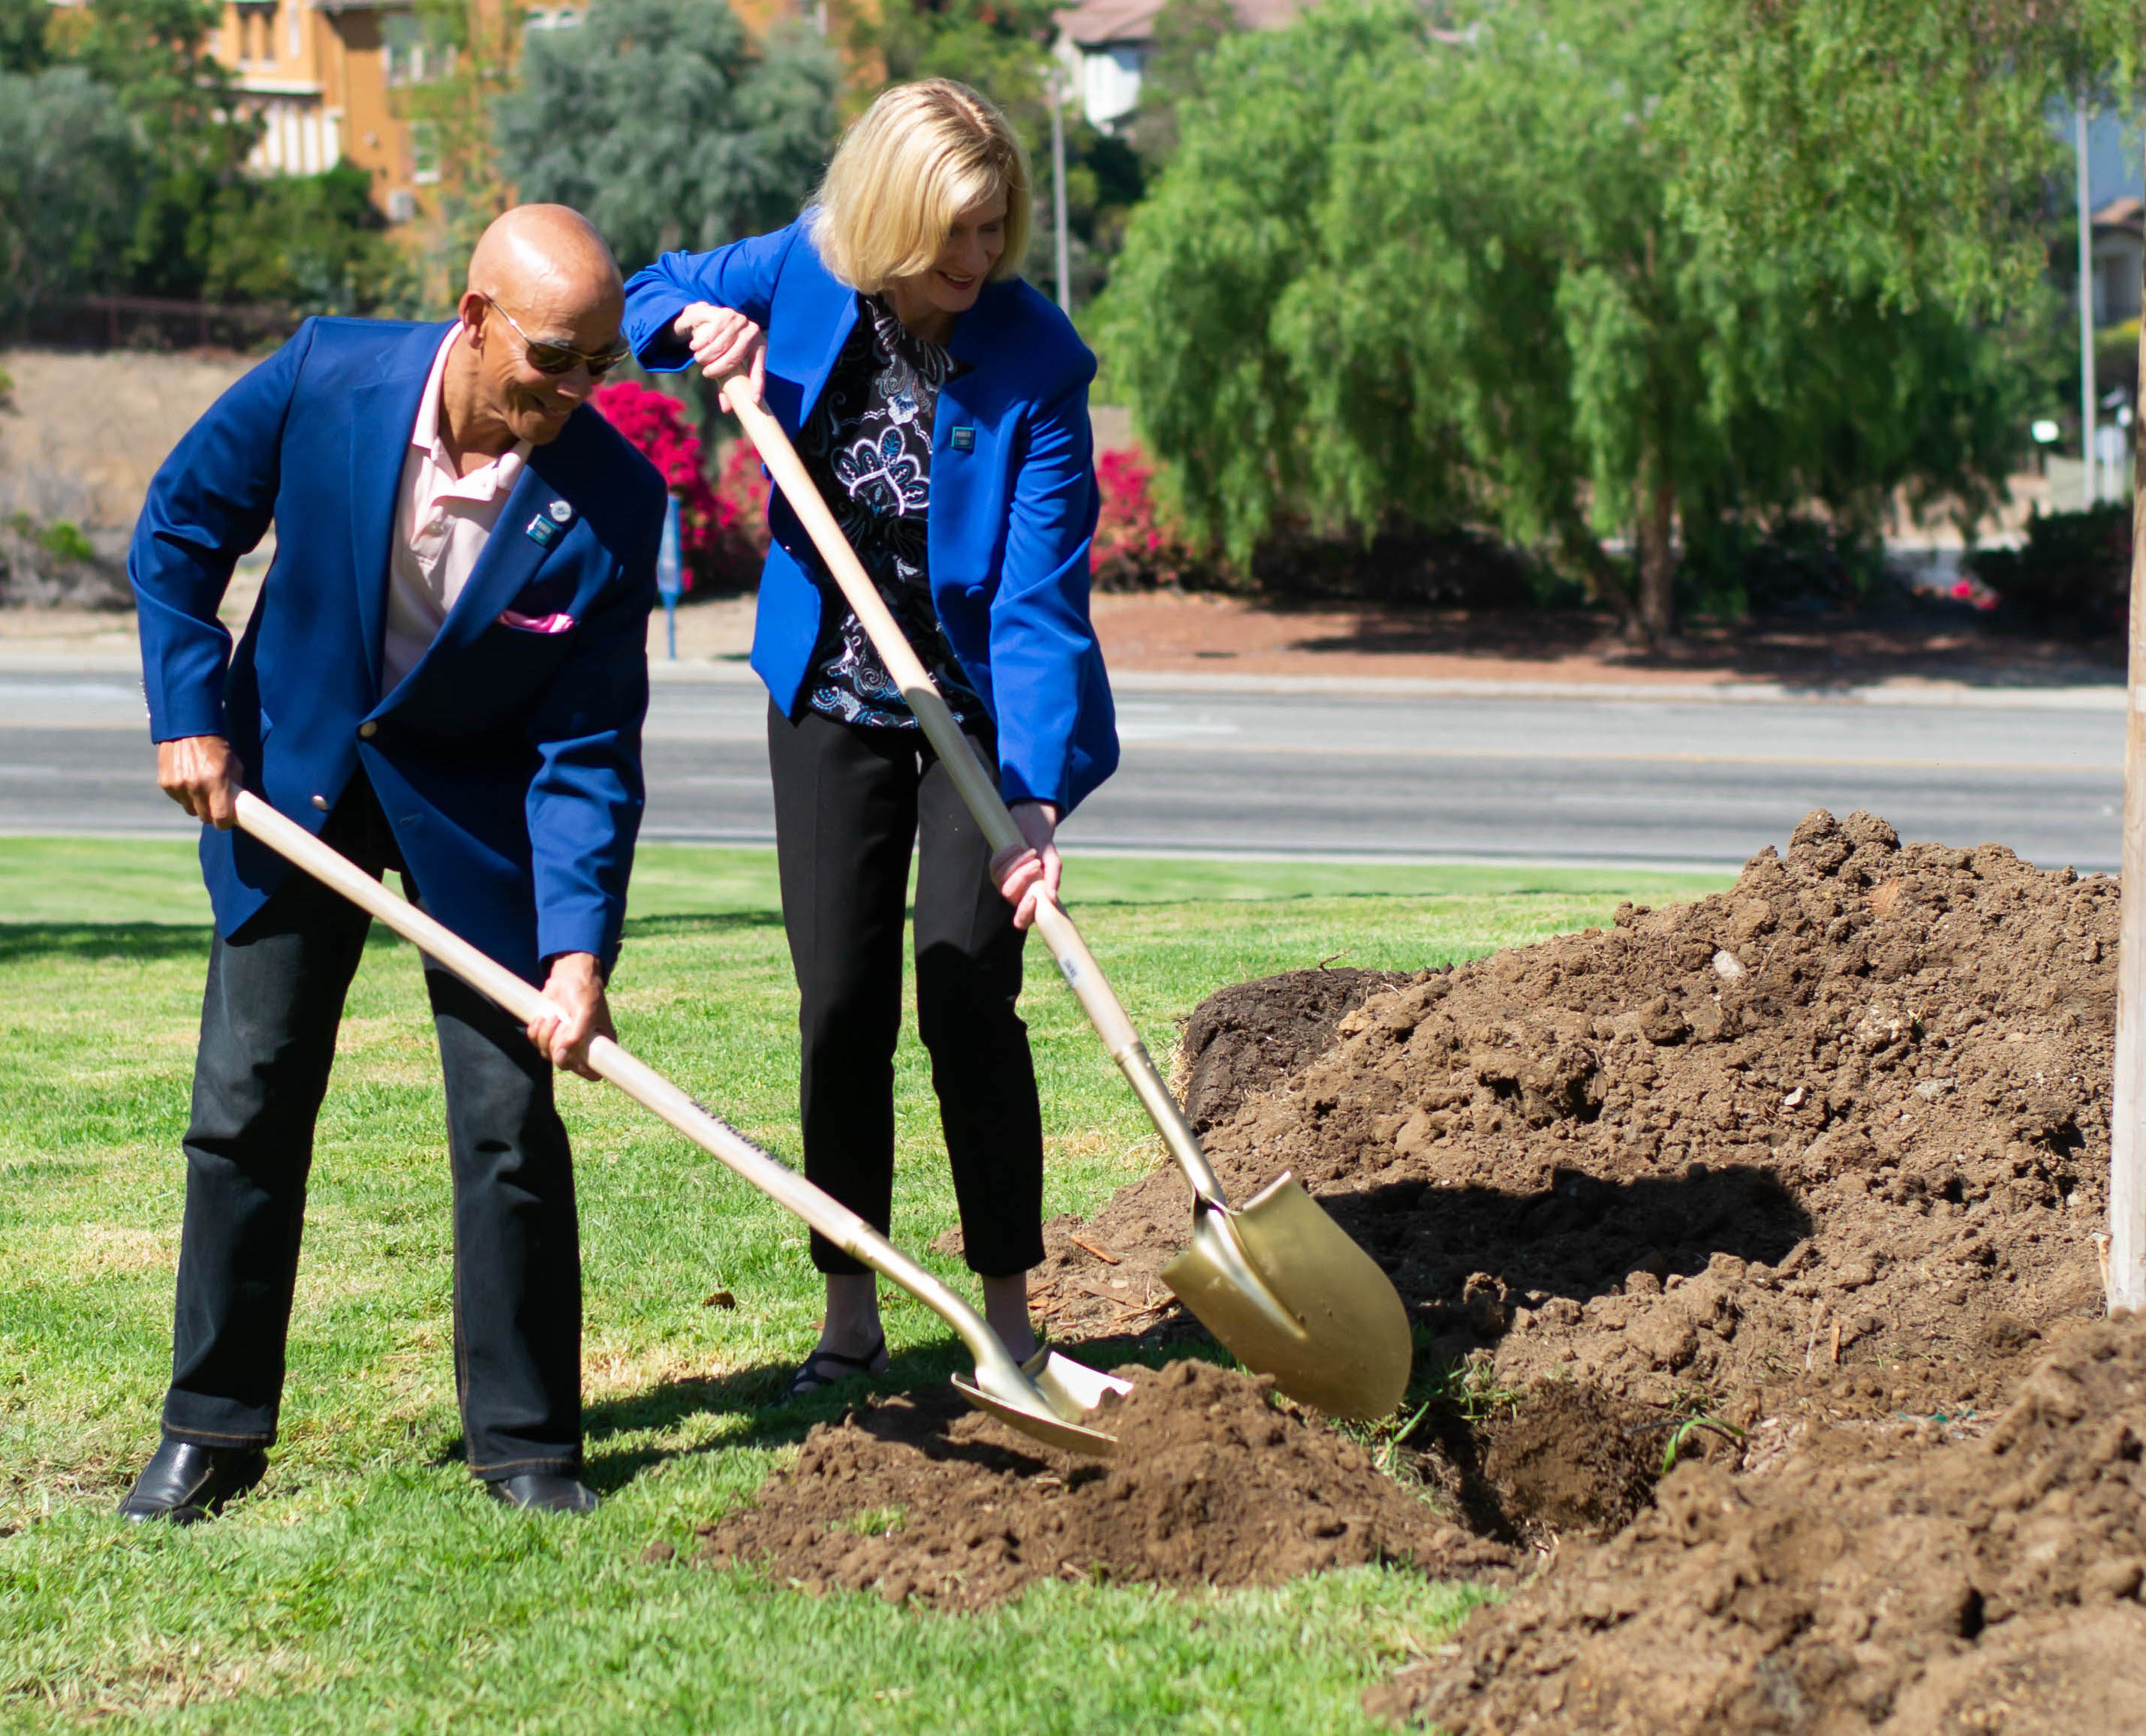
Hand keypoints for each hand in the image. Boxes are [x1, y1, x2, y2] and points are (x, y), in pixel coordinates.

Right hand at [156, 735, 243, 828]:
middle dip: (211, 814)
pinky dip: (184, 795)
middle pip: (204, 817)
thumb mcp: (234, 764)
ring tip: (201, 788)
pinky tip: (188, 780)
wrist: (188, 728)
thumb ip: (235, 787)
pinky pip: (178, 799)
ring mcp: (179, 784)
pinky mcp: (165, 783)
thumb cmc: (217, 747)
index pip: (220, 817)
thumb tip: (237, 807)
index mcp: (216, 780)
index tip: (226, 821)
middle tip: (215, 805)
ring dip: (197, 804)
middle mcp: (196, 785)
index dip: (224, 822)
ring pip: (190, 809)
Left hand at [527, 952, 612, 1078]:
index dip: (581, 1069)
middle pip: (565, 1063)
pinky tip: (542, 1017)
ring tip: (554, 1015)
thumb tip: (561, 1058)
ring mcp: (564, 1041)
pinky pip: (536, 1043)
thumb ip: (577, 1037)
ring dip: (546, 1034)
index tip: (571, 1052)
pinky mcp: (548, 1034)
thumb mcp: (586, 1012)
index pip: (592, 1072)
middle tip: (561, 1022)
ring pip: (547, 1054)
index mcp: (599, 1045)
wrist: (569, 975)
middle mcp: (582, 1047)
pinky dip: (536, 1031)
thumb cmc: (584, 992)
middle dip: (557, 1043)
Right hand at [673, 301, 765, 399]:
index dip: (757, 385)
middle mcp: (754, 333)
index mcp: (760, 347)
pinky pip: (710, 334)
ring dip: (705, 356)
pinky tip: (695, 347)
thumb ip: (729, 385)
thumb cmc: (723, 348)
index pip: (759, 369)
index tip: (754, 400)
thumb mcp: (728, 366)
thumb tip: (727, 409)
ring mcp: (741, 321)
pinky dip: (700, 343)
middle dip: (717, 369)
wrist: (713, 318)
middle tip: (706, 373)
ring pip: (720, 346)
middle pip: (734, 358)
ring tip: (699, 359)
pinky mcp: (726, 314)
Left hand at [988, 802, 1061, 931]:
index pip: (1022, 920)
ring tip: (1031, 851)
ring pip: (1001, 879)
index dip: (1024, 914)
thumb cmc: (1044, 849)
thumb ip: (1053, 878)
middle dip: (1021, 877)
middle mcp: (1015, 894)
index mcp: (1031, 899)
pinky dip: (1008, 854)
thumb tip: (1052, 898)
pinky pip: (995, 865)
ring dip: (1017, 863)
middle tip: (1036, 863)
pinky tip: (1018, 846)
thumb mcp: (1052, 862)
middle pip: (1009, 895)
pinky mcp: (994, 867)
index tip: (1033, 898)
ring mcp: (1002, 882)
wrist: (1033, 827)